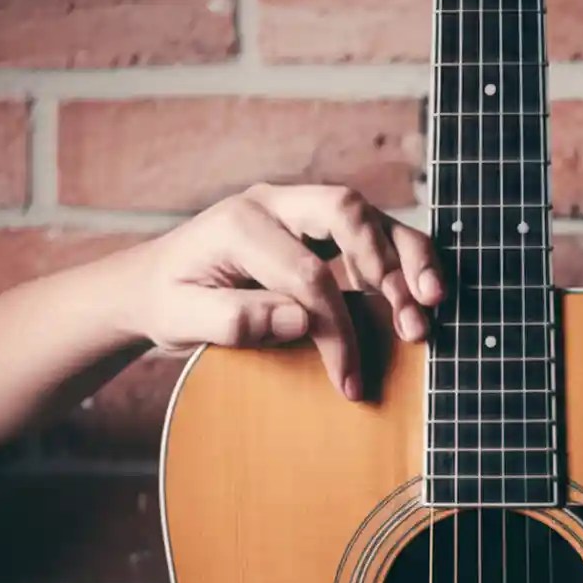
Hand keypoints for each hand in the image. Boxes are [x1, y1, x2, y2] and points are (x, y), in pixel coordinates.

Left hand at [119, 183, 444, 399]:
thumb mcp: (179, 318)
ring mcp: (302, 211)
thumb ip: (234, 319)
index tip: (348, 378)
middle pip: (348, 212)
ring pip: (372, 215)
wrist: (151, 282)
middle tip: (412, 324)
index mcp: (240, 223)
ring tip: (431, 303)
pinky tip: (418, 295)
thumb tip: (300, 321)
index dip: (337, 330)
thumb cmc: (167, 300)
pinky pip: (374, 233)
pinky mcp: (321, 228)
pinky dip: (401, 260)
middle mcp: (276, 204)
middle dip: (386, 267)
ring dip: (407, 260)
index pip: (308, 273)